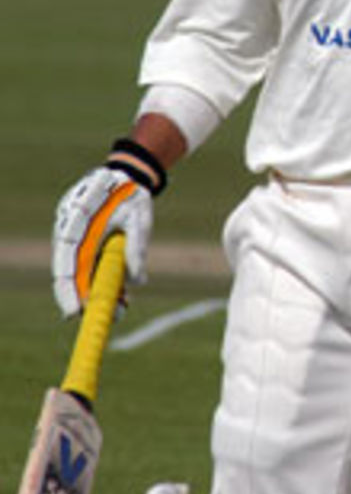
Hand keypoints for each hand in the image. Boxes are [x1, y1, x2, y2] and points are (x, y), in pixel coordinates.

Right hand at [51, 139, 166, 316]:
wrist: (128, 174)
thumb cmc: (132, 193)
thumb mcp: (140, 216)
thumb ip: (136, 245)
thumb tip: (138, 280)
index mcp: (77, 220)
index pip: (67, 261)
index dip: (68, 288)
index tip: (75, 312)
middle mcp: (69, 230)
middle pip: (70, 271)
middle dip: (83, 297)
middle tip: (103, 318)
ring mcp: (74, 236)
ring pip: (80, 271)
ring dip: (96, 291)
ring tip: (121, 308)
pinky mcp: (84, 242)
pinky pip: (89, 265)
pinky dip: (102, 280)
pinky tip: (121, 295)